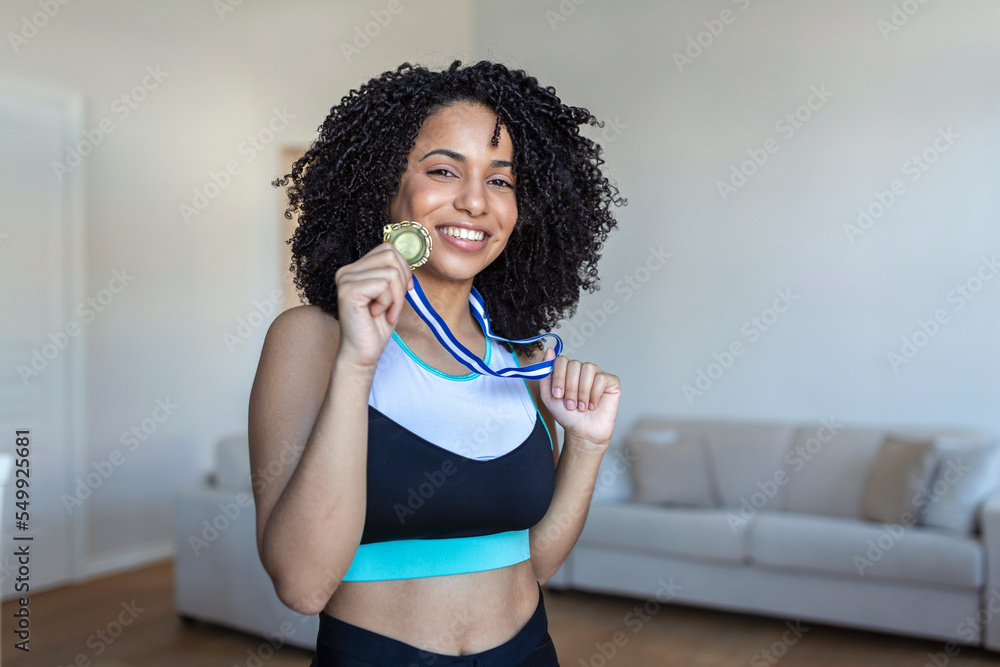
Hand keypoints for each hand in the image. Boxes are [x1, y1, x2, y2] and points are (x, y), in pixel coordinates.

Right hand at [334, 242, 412, 370]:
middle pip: (390, 255)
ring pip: (390, 272)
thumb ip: (395, 274)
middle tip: (394, 304)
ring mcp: (345, 279)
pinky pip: (383, 285)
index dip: (403, 268)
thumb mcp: (391, 294)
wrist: (363, 352)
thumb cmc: (376, 326)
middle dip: (402, 281)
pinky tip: (376, 314)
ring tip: (385, 311)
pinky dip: (388, 303)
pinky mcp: (348, 291)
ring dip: (396, 297)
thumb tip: (410, 261)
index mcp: (356, 269)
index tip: (404, 290)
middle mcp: (346, 271)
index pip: (388, 249)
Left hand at [538, 348, 620, 449]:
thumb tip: (549, 351)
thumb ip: (545, 375)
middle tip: (570, 405)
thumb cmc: (567, 416)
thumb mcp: (549, 397)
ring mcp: (597, 374)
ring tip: (581, 407)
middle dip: (570, 387)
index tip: (557, 394)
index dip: (558, 376)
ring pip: (588, 369)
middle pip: (574, 364)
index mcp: (567, 371)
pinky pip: (601, 378)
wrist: (583, 433)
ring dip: (582, 392)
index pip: (561, 360)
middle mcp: (582, 370)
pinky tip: (592, 405)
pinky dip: (594, 394)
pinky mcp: (611, 381)